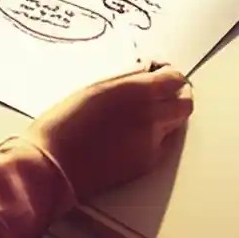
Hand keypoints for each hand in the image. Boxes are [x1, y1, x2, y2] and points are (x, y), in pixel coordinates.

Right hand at [24, 62, 193, 199]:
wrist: (53, 165)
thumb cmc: (63, 124)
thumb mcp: (94, 88)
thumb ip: (126, 79)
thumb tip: (145, 72)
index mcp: (137, 92)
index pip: (175, 78)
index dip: (168, 73)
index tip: (157, 72)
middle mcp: (152, 117)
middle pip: (185, 101)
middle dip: (176, 94)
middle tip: (159, 92)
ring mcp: (153, 143)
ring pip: (178, 123)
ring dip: (169, 114)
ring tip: (144, 113)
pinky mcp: (148, 163)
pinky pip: (165, 143)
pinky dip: (157, 135)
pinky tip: (133, 133)